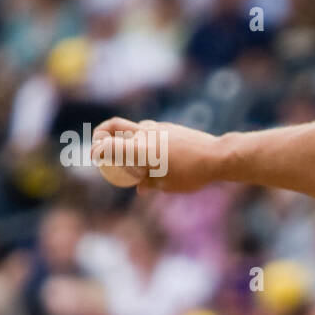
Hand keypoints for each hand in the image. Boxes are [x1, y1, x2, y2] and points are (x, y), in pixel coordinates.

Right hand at [90, 118, 223, 193]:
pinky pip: (147, 128)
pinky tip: (151, 153)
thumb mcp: (167, 185)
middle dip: (100, 135)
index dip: (97, 151)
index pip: (106, 145)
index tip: (96, 159)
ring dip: (123, 137)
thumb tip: (139, 188)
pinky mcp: (169, 127)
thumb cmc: (192, 174)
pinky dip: (141, 138)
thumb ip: (148, 183)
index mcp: (140, 150)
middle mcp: (145, 135)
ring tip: (128, 154)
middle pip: (112, 126)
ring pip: (130, 126)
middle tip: (101, 147)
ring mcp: (157, 128)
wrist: (218, 156)